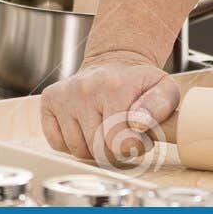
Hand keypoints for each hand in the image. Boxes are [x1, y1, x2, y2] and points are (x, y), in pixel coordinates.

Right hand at [40, 55, 179, 165]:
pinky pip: (58, 143)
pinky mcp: (49, 101)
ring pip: (78, 150)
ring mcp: (64, 96)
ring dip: (93, 148)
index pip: (120, 143)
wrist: (112, 62)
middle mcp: (84, 89)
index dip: (134, 146)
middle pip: (98, 149)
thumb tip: (139, 123)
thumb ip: (160, 107)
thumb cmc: (138, 83)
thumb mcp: (163, 89)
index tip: (139, 134)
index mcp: (115, 87)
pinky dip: (72, 144)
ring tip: (105, 129)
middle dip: (114, 150)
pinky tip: (85, 127)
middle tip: (122, 133)